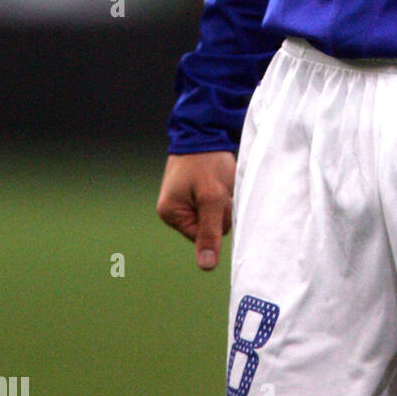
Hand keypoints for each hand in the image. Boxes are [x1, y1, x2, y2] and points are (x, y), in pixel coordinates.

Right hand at [156, 151, 235, 269]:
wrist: (205, 128)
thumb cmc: (207, 161)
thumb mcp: (212, 198)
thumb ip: (210, 232)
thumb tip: (206, 267)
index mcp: (171, 214)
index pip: (204, 236)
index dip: (218, 219)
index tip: (218, 197)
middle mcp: (175, 211)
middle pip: (210, 226)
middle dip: (222, 208)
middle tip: (220, 185)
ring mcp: (185, 201)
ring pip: (216, 214)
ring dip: (225, 199)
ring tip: (220, 179)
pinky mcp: (196, 192)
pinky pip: (216, 202)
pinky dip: (223, 192)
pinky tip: (221, 178)